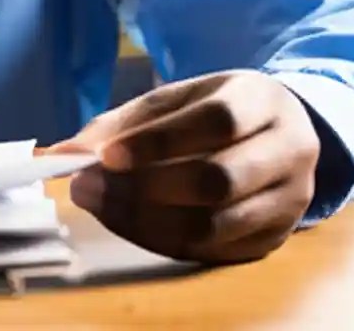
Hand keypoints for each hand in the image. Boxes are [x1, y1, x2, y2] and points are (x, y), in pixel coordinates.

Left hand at [48, 71, 319, 262]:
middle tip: (87, 185)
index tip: (107, 156)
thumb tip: (63, 153)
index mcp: (265, 101)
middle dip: (144, 188)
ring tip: (98, 203)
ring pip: (214, 225)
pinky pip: (211, 251)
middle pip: (218, 181)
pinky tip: (126, 222)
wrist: (279, 133)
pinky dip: (160, 240)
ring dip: (144, 220)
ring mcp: (288, 201)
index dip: (158, 142)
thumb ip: (121, 124)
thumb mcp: (174, 101)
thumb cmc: (215, 112)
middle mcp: (290, 151)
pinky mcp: (275, 238)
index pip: (216, 122)